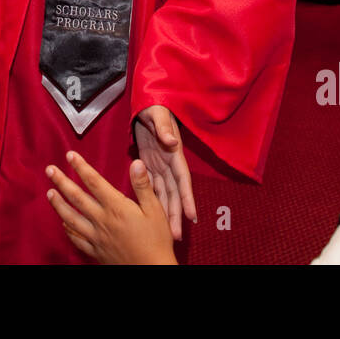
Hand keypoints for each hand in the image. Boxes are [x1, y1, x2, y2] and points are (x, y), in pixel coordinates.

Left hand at [45, 153, 176, 263]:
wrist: (152, 270)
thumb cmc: (157, 240)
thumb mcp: (155, 210)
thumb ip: (143, 186)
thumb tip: (137, 162)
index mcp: (117, 208)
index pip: (94, 182)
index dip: (81, 167)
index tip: (70, 155)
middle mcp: (102, 221)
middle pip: (77, 198)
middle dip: (62, 182)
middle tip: (49, 170)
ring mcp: (97, 237)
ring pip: (72, 218)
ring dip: (58, 205)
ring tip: (49, 194)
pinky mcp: (96, 251)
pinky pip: (77, 239)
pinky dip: (68, 231)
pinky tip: (63, 224)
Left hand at [133, 105, 197, 239]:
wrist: (147, 104)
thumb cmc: (155, 106)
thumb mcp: (159, 114)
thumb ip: (164, 127)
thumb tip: (171, 141)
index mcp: (174, 153)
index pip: (182, 179)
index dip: (188, 198)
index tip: (192, 216)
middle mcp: (169, 164)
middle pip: (175, 193)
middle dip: (177, 214)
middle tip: (177, 235)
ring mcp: (160, 166)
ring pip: (164, 194)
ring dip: (167, 213)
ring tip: (169, 233)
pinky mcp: (149, 165)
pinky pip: (152, 187)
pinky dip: (153, 202)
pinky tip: (153, 217)